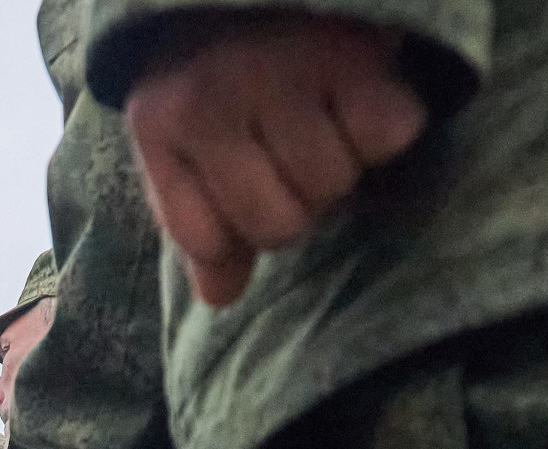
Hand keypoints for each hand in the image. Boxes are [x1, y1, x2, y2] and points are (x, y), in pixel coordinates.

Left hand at [123, 13, 430, 305]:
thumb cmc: (230, 60)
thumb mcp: (191, 136)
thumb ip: (202, 218)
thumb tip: (219, 298)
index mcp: (160, 123)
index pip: (212, 241)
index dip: (242, 227)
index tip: (251, 175)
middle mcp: (210, 97)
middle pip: (281, 226)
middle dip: (300, 197)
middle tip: (299, 139)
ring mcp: (277, 71)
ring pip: (334, 184)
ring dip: (344, 158)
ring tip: (327, 108)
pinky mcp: (347, 50)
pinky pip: (385, 136)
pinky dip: (387, 124)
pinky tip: (363, 89)